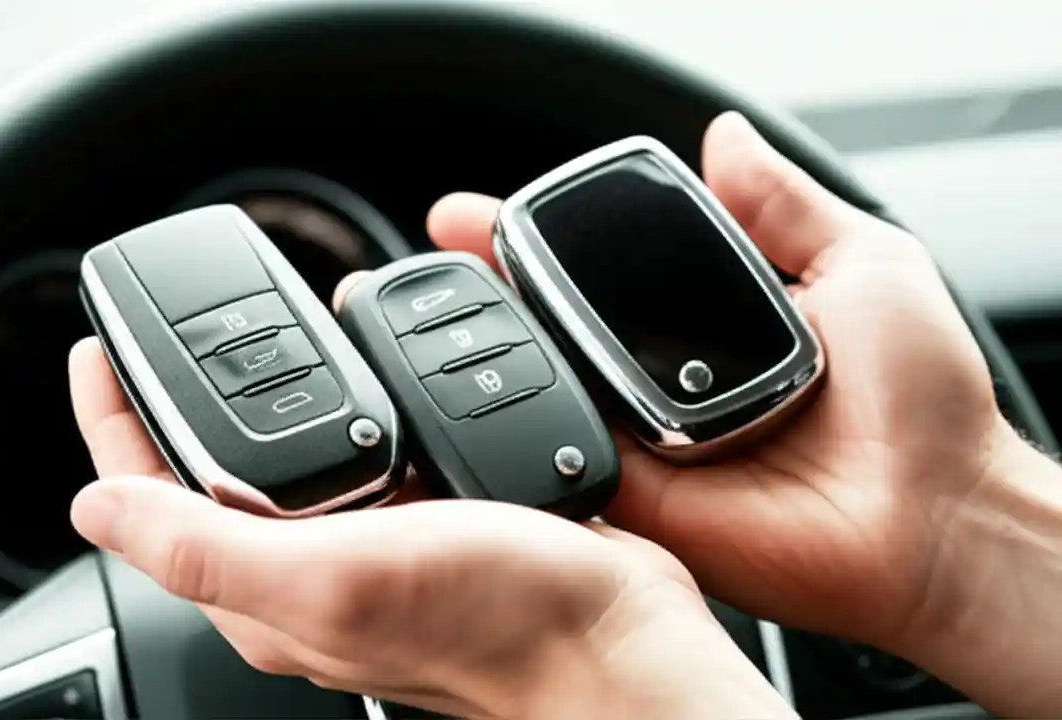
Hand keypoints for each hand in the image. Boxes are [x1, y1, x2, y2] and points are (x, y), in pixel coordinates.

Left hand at [66, 338, 791, 718]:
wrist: (613, 635)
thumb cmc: (497, 623)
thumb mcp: (336, 575)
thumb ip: (206, 544)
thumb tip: (95, 511)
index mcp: (261, 593)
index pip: (145, 502)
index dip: (110, 422)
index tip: (98, 353)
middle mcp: (302, 575)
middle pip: (199, 484)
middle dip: (164, 412)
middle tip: (151, 346)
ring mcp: (360, 551)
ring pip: (275, 469)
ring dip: (243, 409)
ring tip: (231, 351)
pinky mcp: (417, 526)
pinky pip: (351, 462)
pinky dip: (331, 416)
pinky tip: (349, 385)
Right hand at [430, 111, 1061, 712]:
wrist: (933, 517)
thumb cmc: (922, 403)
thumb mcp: (863, 265)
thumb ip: (784, 206)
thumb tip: (725, 139)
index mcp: (705, 320)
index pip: (600, 269)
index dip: (540, 239)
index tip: (481, 215)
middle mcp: (663, 380)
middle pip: (557, 329)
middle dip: (488, 290)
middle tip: (438, 255)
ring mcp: (643, 444)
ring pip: (545, 393)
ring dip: (488, 357)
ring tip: (430, 317)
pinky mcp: (635, 502)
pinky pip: (561, 467)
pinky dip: (515, 444)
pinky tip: (466, 408)